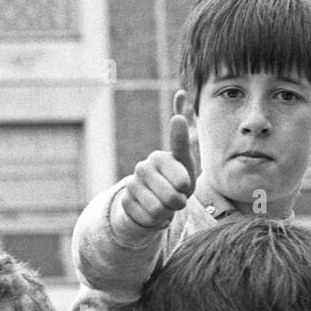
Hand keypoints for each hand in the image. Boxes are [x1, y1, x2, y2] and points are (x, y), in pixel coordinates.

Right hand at [118, 96, 195, 229]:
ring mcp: (132, 184)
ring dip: (168, 212)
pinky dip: (154, 219)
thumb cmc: (176, 181)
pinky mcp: (125, 202)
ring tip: (166, 204)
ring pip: (160, 208)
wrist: (153, 202)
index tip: (182, 153)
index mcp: (160, 157)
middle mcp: (144, 167)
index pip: (180, 170)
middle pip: (173, 195)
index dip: (184, 173)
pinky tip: (152, 211)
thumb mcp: (185, 162)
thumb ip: (184, 137)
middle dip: (180, 202)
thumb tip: (181, 92)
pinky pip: (148, 217)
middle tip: (178, 198)